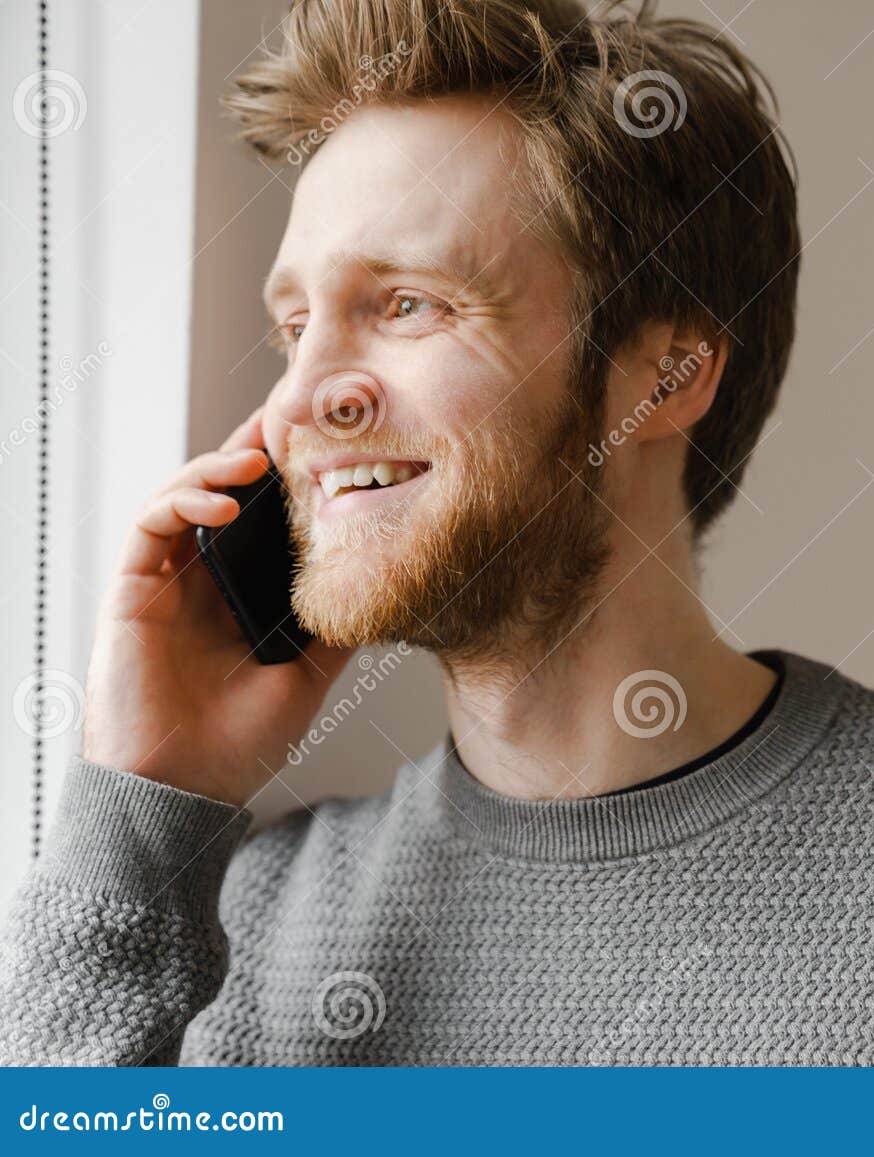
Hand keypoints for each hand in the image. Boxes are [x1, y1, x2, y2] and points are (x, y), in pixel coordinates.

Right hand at [80, 407, 353, 805]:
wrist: (186, 788)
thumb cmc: (243, 743)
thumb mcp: (313, 675)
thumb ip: (339, 627)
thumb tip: (391, 585)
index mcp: (243, 595)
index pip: (262, 520)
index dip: (286, 479)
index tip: (324, 444)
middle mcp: (203, 580)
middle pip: (222, 494)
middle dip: (253, 452)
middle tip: (289, 418)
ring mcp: (166, 581)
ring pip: (185, 496)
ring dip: (218, 468)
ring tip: (259, 461)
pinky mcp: (133, 589)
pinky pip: (152, 524)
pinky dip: (184, 500)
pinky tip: (224, 504)